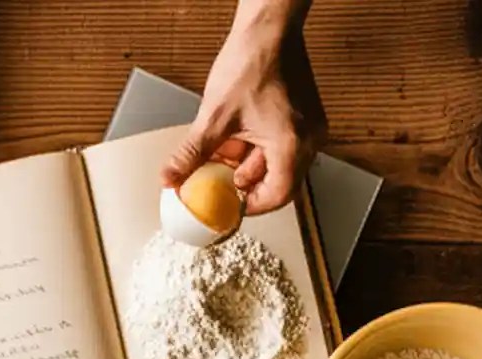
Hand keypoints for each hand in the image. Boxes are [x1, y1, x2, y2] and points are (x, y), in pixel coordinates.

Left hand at [164, 12, 325, 214]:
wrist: (269, 29)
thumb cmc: (252, 62)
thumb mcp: (214, 116)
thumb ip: (192, 153)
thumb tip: (172, 177)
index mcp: (293, 144)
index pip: (279, 195)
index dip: (253, 206)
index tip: (231, 207)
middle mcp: (309, 139)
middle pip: (279, 181)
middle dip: (246, 182)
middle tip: (220, 180)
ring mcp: (310, 128)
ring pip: (279, 163)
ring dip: (249, 163)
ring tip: (224, 151)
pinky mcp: (305, 118)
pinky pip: (283, 146)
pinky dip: (258, 148)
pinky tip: (237, 137)